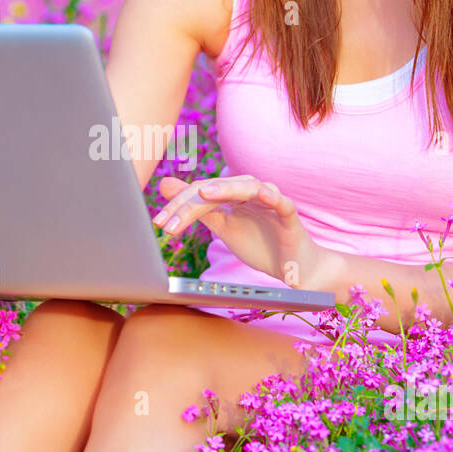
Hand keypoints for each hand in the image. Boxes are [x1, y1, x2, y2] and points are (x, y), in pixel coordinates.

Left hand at [153, 174, 333, 287]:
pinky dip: (273, 198)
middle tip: (167, 221)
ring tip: (203, 193)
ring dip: (225, 188)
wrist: (294, 267)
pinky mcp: (290, 217)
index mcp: (234, 195)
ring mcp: (271, 203)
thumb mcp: (223, 227)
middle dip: (190, 204)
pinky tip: (261, 195)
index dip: (178, 206)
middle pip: (218, 188)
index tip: (158, 223)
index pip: (201, 193)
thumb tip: (164, 184)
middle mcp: (251, 193)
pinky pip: (283, 203)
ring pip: (248, 187)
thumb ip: (197, 208)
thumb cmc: (260, 244)